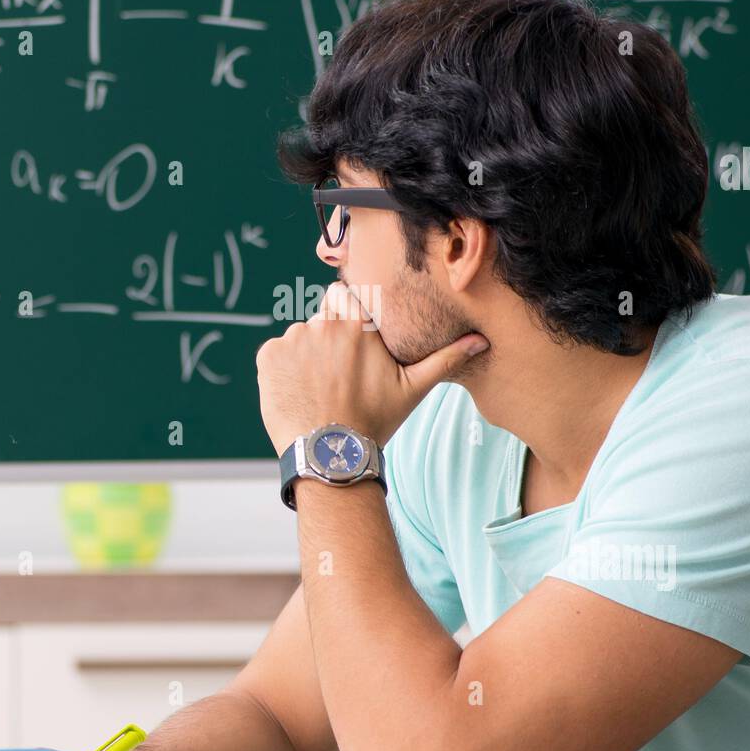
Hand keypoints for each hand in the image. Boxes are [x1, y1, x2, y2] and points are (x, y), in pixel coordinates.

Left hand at [255, 281, 487, 452]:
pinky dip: (284, 369)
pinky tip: (300, 393)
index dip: (349, 316)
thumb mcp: (412, 389)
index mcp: (356, 324)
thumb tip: (481, 341)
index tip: (354, 342)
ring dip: (307, 353)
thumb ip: (444, 359)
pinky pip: (276, 353)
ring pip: (300, 335)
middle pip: (322, 315)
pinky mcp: (268, 356)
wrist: (329, 455)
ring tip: (320, 388)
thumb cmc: (373, 421)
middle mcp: (322, 323)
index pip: (346, 295)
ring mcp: (292, 339)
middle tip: (339, 372)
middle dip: (329, 335)